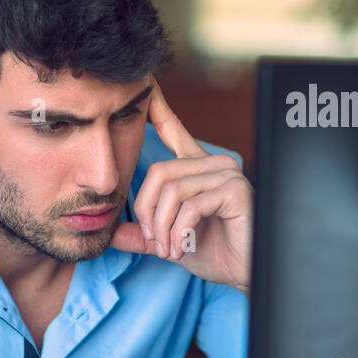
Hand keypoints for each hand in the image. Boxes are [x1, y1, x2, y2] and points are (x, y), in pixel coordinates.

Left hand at [111, 79, 252, 294]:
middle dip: (148, 211)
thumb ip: (144, 234)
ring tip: (168, 248)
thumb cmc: (217, 253)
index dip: (158, 108)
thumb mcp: (171, 243)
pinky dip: (179, 230)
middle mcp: (214, 165)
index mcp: (198, 169)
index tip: (145, 86)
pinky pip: (191, 205)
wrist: (247, 271)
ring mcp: (227, 175)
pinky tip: (182, 247)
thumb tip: (111, 233)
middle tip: (153, 239)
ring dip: (163, 225)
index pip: (175, 130)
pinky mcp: (235, 191)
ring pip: (172, 189)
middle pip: (159, 172)